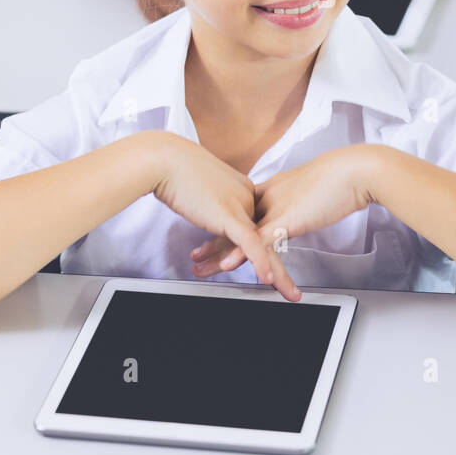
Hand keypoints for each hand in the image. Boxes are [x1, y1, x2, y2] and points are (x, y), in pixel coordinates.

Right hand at [152, 135, 301, 300]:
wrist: (166, 161)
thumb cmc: (178, 170)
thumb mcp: (204, 188)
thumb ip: (214, 202)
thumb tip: (211, 214)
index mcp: (245, 192)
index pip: (260, 225)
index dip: (267, 248)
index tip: (273, 266)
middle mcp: (248, 199)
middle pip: (268, 239)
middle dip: (279, 267)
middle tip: (290, 287)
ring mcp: (241, 208)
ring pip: (266, 246)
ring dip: (278, 275)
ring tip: (289, 294)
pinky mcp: (229, 216)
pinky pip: (250, 245)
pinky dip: (261, 263)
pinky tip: (269, 279)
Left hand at [190, 145, 376, 278]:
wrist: (356, 171)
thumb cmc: (341, 179)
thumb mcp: (311, 191)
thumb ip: (297, 203)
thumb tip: (295, 214)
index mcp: (273, 189)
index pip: (241, 211)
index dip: (225, 224)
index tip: (211, 234)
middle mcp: (269, 198)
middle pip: (233, 224)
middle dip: (213, 242)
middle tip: (196, 257)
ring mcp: (275, 208)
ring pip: (240, 235)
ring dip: (219, 254)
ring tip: (201, 268)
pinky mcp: (287, 219)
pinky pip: (260, 241)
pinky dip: (243, 254)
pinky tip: (229, 265)